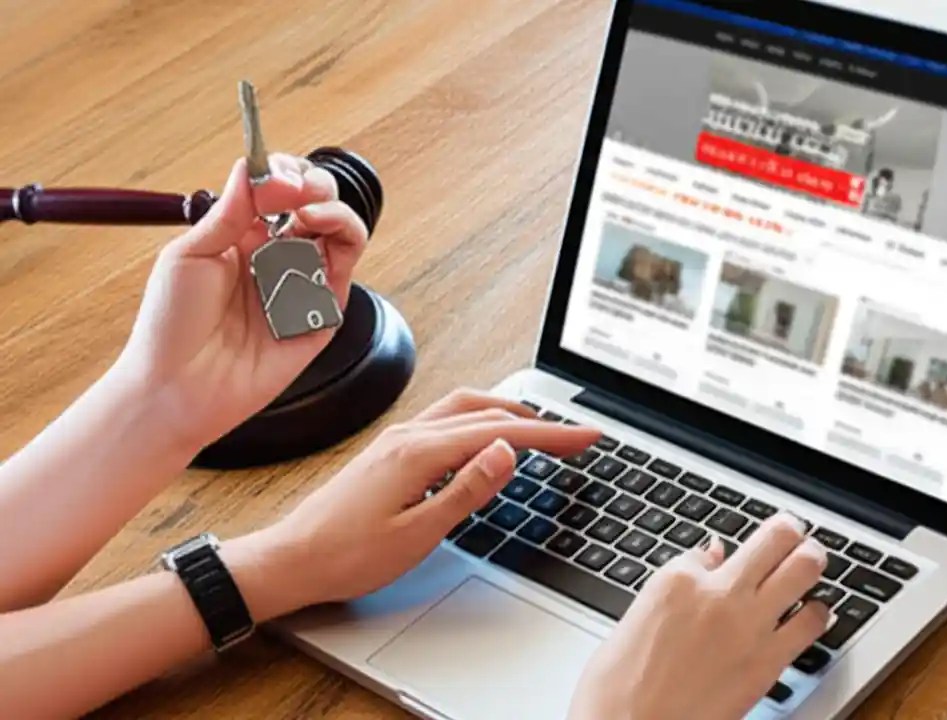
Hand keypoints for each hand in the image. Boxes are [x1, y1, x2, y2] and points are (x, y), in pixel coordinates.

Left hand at [113, 154, 367, 452]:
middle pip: (316, 204)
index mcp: (242, 238)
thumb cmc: (171, 326)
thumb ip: (230, 211)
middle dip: (314, 184)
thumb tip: (254, 167)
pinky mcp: (322, 315)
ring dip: (333, 209)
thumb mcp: (190, 253)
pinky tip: (316, 235)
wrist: (178, 386)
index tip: (271, 174)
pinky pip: (343, 271)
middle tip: (299, 187)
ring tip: (312, 210)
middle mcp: (276, 257)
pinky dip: (340, 242)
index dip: (281, 173)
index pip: (276, 191)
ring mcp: (302, 285)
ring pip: (340, 232)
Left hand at [242, 389, 599, 612]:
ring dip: (507, 413)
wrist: (292, 560)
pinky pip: (444, 419)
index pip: (501, 434)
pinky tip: (486, 438)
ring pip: (463, 408)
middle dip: (537, 420)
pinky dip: (479, 420)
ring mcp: (396, 440)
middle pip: (486, 411)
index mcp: (419, 453)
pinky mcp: (389, 450)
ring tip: (540, 430)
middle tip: (574, 434)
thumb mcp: (417, 533)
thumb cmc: (348, 556)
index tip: (585, 436)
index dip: (551, 436)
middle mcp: (408, 436)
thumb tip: (507, 453)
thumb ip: (467, 490)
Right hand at [569, 515, 831, 719]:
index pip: (718, 545)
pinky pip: (813, 622)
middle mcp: (718, 593)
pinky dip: (818, 613)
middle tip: (794, 536)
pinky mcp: (768, 661)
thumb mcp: (636, 620)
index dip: (727, 555)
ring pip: (805, 566)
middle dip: (790, 531)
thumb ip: (677, 584)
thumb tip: (707, 558)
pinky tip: (813, 616)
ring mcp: (748, 624)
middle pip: (777, 535)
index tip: (734, 559)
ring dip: (810, 562)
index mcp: (677, 580)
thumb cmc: (617, 689)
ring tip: (809, 567)